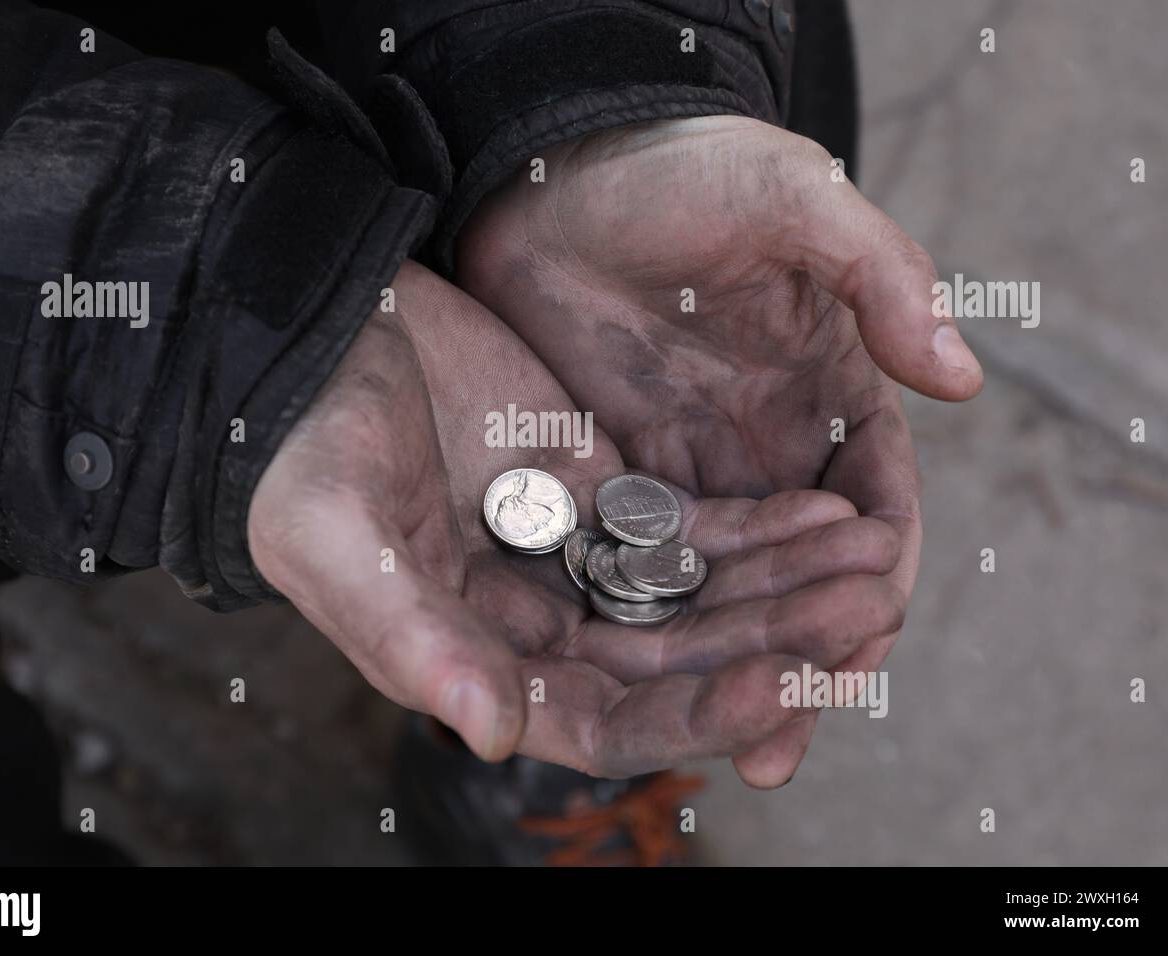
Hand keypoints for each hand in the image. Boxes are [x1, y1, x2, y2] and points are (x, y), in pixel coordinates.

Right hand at [249, 262, 907, 781]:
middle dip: (772, 644)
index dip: (696, 716)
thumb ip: (412, 639)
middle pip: (681, 663)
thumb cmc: (296, 447)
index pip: (609, 722)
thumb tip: (491, 732)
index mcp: (479, 663)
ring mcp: (577, 557)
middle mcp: (540, 625)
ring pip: (704, 597)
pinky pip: (698, 526)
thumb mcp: (336, 537)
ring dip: (786, 586)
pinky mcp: (602, 489)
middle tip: (859, 609)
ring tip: (871, 559)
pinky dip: (764, 526)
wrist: (313, 338)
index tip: (780, 682)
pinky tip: (831, 513)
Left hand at [457, 116, 983, 685]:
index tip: (865, 633)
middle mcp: (772, 446)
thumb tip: (966, 377)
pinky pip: (651, 567)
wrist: (562, 167)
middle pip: (805, 572)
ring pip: (731, 588)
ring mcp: (696, 467)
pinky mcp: (620, 477)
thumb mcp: (796, 203)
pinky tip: (649, 684)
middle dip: (807, 650)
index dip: (878, 573)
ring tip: (730, 746)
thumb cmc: (687, 169)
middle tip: (787, 733)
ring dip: (736, 664)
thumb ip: (881, 281)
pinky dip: (661, 624)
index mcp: (836, 392)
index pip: (876, 505)